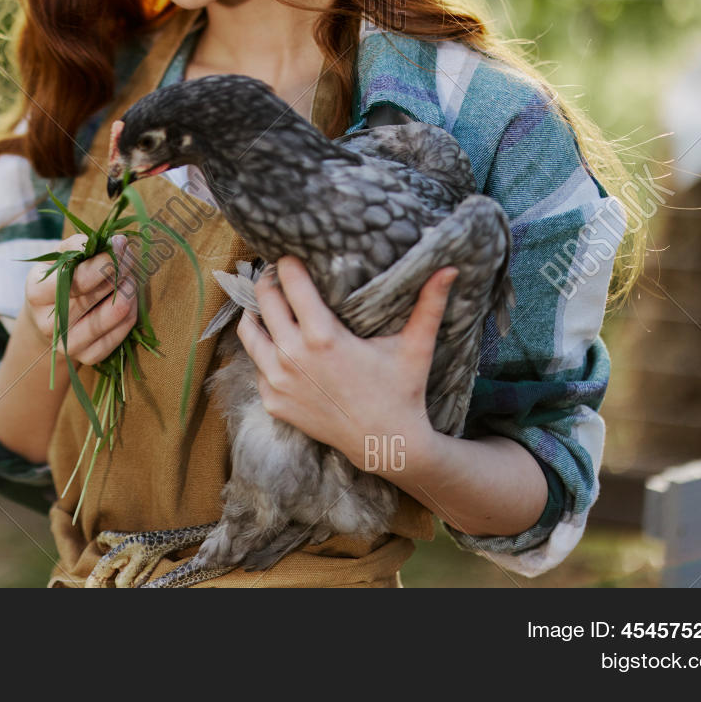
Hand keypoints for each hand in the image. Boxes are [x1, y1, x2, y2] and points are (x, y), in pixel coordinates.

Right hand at [18, 233, 137, 364]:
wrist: (48, 319)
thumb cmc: (57, 280)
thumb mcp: (58, 258)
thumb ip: (79, 246)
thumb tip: (112, 244)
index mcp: (37, 294)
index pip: (78, 278)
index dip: (104, 260)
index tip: (120, 244)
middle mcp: (51, 324)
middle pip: (100, 292)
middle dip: (121, 269)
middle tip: (129, 257)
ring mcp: (70, 344)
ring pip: (117, 312)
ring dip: (130, 288)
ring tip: (128, 276)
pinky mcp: (89, 356)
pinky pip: (124, 329)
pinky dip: (132, 309)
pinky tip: (126, 297)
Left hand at [234, 255, 456, 471]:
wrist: (385, 444)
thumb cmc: (402, 391)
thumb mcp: (416, 346)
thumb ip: (429, 304)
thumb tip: (451, 267)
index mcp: (322, 337)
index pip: (291, 283)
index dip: (288, 264)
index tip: (291, 256)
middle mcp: (292, 357)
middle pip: (265, 301)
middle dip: (269, 283)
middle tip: (277, 275)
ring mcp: (277, 381)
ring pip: (249, 332)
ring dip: (257, 315)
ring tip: (269, 304)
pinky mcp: (272, 402)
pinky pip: (257, 366)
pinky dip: (264, 352)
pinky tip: (278, 343)